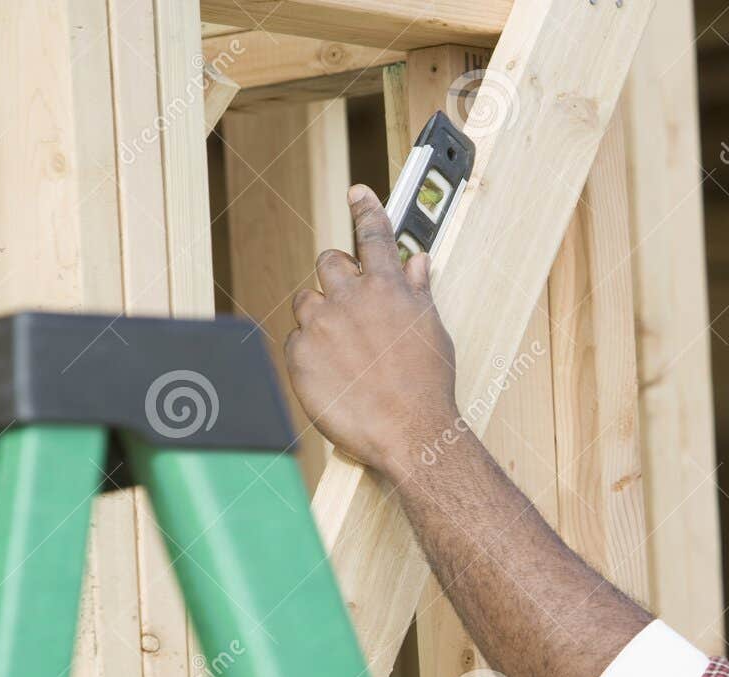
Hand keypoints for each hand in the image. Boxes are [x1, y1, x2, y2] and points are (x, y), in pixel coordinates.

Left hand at [285, 184, 459, 482]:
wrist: (408, 430)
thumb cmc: (427, 386)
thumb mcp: (432, 331)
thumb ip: (418, 292)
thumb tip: (417, 263)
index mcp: (387, 288)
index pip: (374, 234)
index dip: (366, 209)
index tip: (358, 193)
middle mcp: (351, 298)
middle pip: (329, 262)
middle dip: (336, 275)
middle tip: (348, 301)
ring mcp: (322, 325)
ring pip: (306, 301)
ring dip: (320, 315)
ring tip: (341, 348)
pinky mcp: (300, 353)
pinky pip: (296, 340)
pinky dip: (310, 352)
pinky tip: (333, 373)